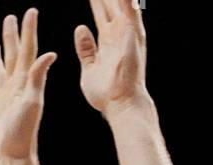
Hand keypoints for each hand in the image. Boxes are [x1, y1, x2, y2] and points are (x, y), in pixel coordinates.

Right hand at [0, 9, 55, 164]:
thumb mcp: (32, 103)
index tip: (30, 11)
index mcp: (24, 84)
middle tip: (10, 18)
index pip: (27, 52)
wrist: (10, 162)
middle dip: (12, 37)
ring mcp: (0, 101)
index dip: (28, 31)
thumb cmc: (23, 135)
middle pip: (11, 57)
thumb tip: (50, 53)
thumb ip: (38, 77)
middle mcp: (13, 90)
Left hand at [75, 0, 146, 116]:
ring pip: (121, 2)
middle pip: (109, 2)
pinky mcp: (132, 37)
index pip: (100, 10)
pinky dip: (128, 2)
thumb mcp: (89, 69)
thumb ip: (86, 49)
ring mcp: (126, 33)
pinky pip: (131, 13)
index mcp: (107, 40)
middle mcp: (118, 33)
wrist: (120, 106)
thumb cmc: (106, 94)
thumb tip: (80, 28)